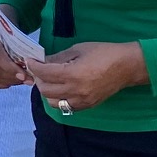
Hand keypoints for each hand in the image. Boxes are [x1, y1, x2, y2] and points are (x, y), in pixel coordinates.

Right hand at [0, 19, 32, 88]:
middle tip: (27, 80)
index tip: (24, 75)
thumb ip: (20, 48)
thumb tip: (30, 67)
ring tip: (21, 81)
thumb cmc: (8, 28)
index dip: (10, 68)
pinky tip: (11, 81)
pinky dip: (1, 84)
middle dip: (12, 77)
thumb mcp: (14, 32)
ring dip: (9, 81)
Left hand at [24, 40, 148, 111]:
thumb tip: (43, 60)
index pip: (45, 73)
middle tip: (39, 70)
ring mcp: (82, 101)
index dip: (34, 66)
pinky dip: (58, 99)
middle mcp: (76, 91)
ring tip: (49, 80)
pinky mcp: (87, 106)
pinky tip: (61, 88)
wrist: (127, 67)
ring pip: (53, 102)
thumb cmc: (104, 53)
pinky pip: (65, 107)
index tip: (29, 61)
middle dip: (38, 79)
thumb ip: (59, 57)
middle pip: (45, 90)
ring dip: (47, 91)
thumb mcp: (79, 49)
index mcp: (73, 74)